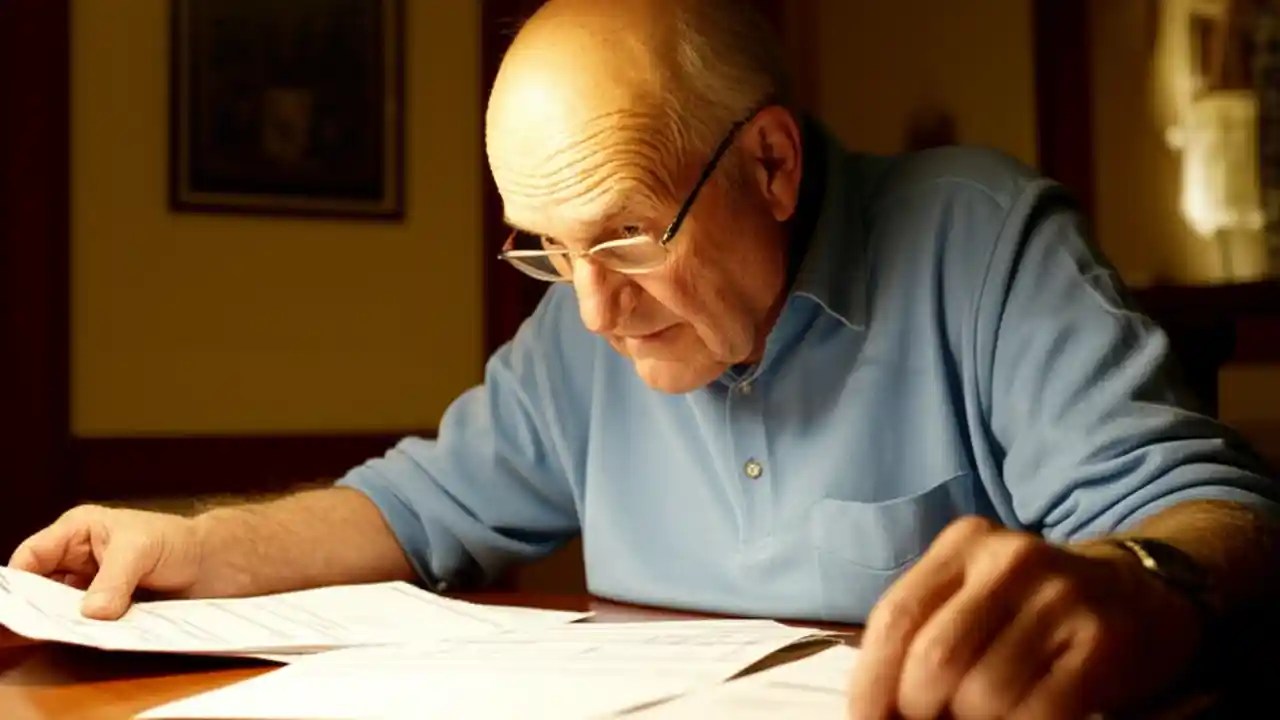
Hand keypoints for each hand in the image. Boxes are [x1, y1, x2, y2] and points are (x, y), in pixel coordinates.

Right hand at [7, 505, 203, 619]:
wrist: (214, 563)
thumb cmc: (178, 541)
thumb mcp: (141, 550)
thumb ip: (114, 579)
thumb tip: (92, 612)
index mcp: (77, 532)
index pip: (31, 556)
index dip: (21, 581)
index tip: (24, 607)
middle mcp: (78, 559)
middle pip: (42, 587)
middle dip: (44, 607)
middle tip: (49, 626)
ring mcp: (92, 586)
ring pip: (64, 608)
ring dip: (69, 622)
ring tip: (74, 634)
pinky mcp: (108, 607)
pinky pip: (89, 623)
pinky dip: (90, 632)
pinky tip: (95, 639)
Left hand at [848, 516, 1201, 719]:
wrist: (1139, 594)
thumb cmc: (1033, 608)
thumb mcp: (973, 598)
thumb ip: (924, 636)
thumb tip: (878, 710)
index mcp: (963, 544)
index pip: (896, 618)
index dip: (871, 683)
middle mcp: (1010, 559)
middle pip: (934, 660)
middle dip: (921, 711)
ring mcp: (1060, 596)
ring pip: (984, 694)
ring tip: (985, 717)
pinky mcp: (1102, 639)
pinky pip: (1041, 712)